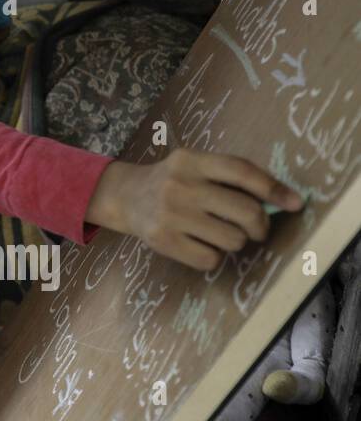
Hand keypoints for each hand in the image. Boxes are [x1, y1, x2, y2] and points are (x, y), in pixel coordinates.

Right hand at [85, 149, 303, 269]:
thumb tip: (284, 201)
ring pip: (233, 240)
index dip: (274, 189)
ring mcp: (170, 214)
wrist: (125, 196)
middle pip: (246, 212)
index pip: (242, 171)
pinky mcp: (163, 241)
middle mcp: (180, 185)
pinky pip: (211, 259)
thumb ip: (231, 178)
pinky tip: (200, 244)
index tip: (294, 203)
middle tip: (255, 229)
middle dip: (260, 225)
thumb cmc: (173, 181)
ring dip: (235, 241)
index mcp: (191, 160)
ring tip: (218, 233)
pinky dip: (213, 256)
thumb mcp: (196, 167)